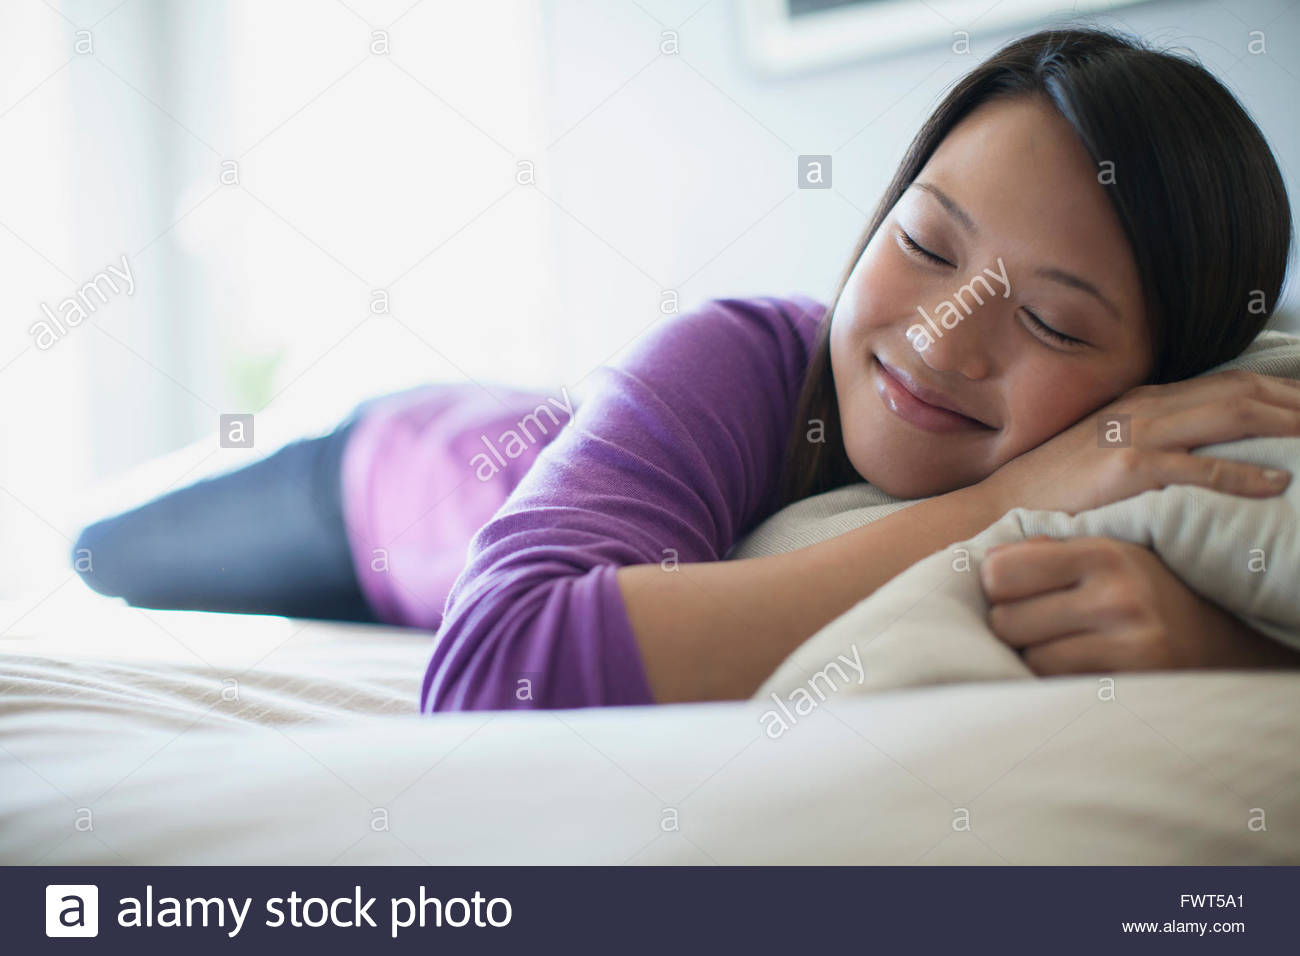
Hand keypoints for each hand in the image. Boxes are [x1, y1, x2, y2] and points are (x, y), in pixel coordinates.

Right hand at [976, 370, 1299, 515]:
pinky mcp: (1126, 468)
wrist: (1001, 506)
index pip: (1228, 384)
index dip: (1280, 393)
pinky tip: (1278, 485)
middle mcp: (1144, 408)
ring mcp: (1135, 434)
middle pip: (1240, 391)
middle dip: (1295, 403)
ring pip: (1230, 415)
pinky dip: (1245, 473)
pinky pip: (1199, 466)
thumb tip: (1199, 453)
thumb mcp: (1104, 451)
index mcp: (1143, 402)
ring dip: (1285, 425)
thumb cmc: (1054, 490)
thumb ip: (1151, 442)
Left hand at [980, 535, 1299, 674]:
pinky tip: (1078, 667)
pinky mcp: (1133, 686)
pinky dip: (1056, 682)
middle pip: (1005, 622)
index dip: (996, 584)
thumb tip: (983, 561)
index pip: (1000, 572)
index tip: (1013, 589)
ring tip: (1062, 645)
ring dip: (1034, 658)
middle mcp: (1117, 597)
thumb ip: (1044, 552)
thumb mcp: (1104, 553)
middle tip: (1039, 623)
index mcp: (1102, 554)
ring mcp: (1129, 646)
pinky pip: (1058, 688)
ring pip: (1029, 660)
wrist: (1218, 639)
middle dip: (1011, 625)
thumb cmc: (1140, 590)